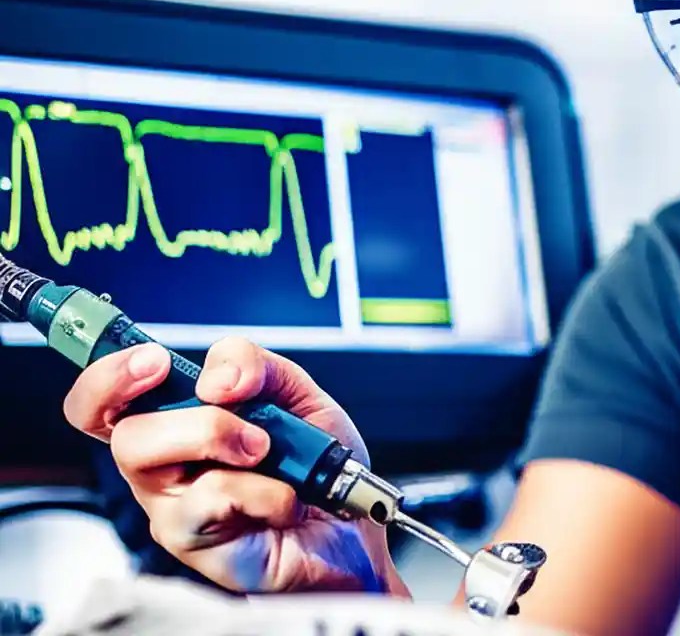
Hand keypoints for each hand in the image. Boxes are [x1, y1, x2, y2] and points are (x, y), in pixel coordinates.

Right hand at [64, 337, 408, 595]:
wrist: (353, 525)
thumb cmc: (313, 466)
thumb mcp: (296, 394)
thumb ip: (254, 365)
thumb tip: (216, 379)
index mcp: (174, 424)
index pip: (100, 402)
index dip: (108, 378)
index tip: (155, 361)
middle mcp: (160, 468)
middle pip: (126, 434)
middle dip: (198, 420)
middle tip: (257, 434)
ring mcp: (171, 509)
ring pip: (153, 461)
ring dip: (224, 443)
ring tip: (272, 460)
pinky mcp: (193, 544)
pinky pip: (209, 499)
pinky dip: (263, 491)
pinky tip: (285, 504)